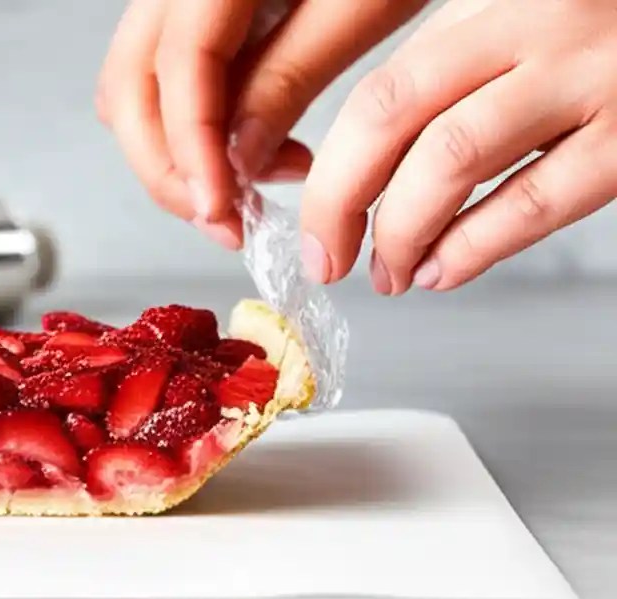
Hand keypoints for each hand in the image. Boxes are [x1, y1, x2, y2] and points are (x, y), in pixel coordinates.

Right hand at [97, 0, 427, 247]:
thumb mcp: (362, 6)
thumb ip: (289, 80)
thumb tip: (240, 160)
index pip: (177, 70)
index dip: (193, 152)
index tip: (221, 211)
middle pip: (130, 88)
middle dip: (169, 168)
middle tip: (225, 219)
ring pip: (137, 89)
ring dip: (177, 153)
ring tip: (251, 181)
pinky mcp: (199, 11)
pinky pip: (164, 76)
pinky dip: (192, 126)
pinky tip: (250, 142)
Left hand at [301, 0, 616, 292]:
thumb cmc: (600, 22)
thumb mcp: (513, 16)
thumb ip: (444, 74)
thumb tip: (359, 169)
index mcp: (488, 3)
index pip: (378, 94)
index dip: (330, 174)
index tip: (311, 227)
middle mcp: (537, 26)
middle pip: (397, 122)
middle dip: (345, 206)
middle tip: (331, 260)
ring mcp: (593, 77)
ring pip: (457, 160)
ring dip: (407, 233)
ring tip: (393, 272)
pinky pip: (541, 197)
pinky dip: (481, 244)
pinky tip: (450, 267)